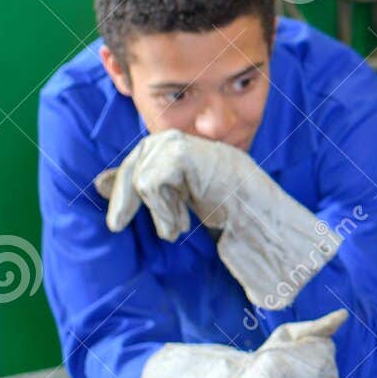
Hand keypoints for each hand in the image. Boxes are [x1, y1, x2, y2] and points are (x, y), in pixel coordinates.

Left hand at [96, 129, 339, 308]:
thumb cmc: (246, 226)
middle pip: (141, 155)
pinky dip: (161, 211)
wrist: (275, 230)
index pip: (150, 154)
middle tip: (118, 225)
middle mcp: (198, 145)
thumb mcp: (194, 206)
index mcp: (201, 156)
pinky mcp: (190, 158)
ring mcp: (197, 148)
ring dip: (151, 207)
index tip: (114, 210)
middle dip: (125, 191)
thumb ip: (159, 193)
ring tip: (172, 231)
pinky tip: (179, 228)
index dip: (126, 179)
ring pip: (145, 170)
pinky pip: (153, 182)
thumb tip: (101, 182)